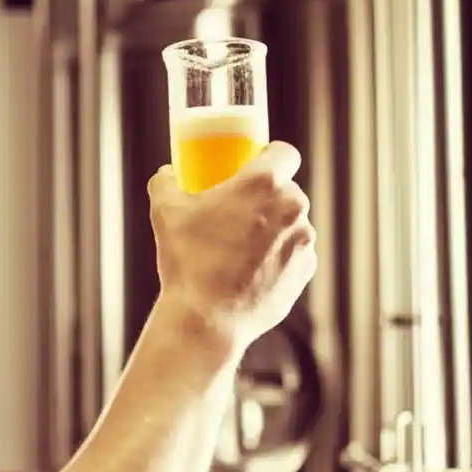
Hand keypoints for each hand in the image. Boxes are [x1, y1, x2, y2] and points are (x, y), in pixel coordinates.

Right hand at [147, 141, 316, 351]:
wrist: (207, 319)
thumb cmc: (187, 261)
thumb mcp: (165, 211)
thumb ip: (165, 182)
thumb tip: (167, 173)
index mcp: (264, 183)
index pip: (284, 152)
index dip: (270, 155)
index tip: (252, 166)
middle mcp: (293, 207)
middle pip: (286, 189)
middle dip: (265, 196)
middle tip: (236, 210)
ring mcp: (304, 241)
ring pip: (291, 222)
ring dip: (272, 226)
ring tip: (240, 245)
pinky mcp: (306, 270)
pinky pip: (295, 251)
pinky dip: (278, 255)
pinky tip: (250, 268)